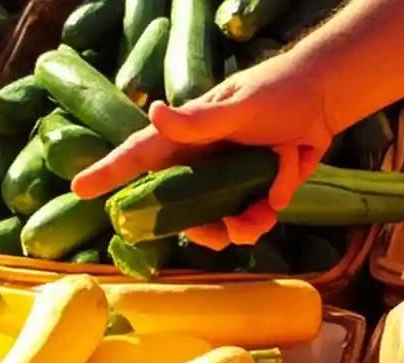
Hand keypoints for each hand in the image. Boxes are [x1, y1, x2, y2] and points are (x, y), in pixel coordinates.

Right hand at [72, 61, 335, 248]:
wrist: (322, 101)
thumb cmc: (277, 90)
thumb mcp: (238, 105)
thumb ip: (199, 120)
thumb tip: (155, 114)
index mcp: (186, 137)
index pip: (138, 155)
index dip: (108, 173)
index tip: (80, 188)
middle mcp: (198, 163)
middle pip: (177, 209)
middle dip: (201, 228)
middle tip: (224, 231)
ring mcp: (223, 182)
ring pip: (214, 224)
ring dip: (238, 228)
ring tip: (262, 216)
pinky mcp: (248, 194)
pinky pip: (246, 222)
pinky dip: (262, 217)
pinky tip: (277, 199)